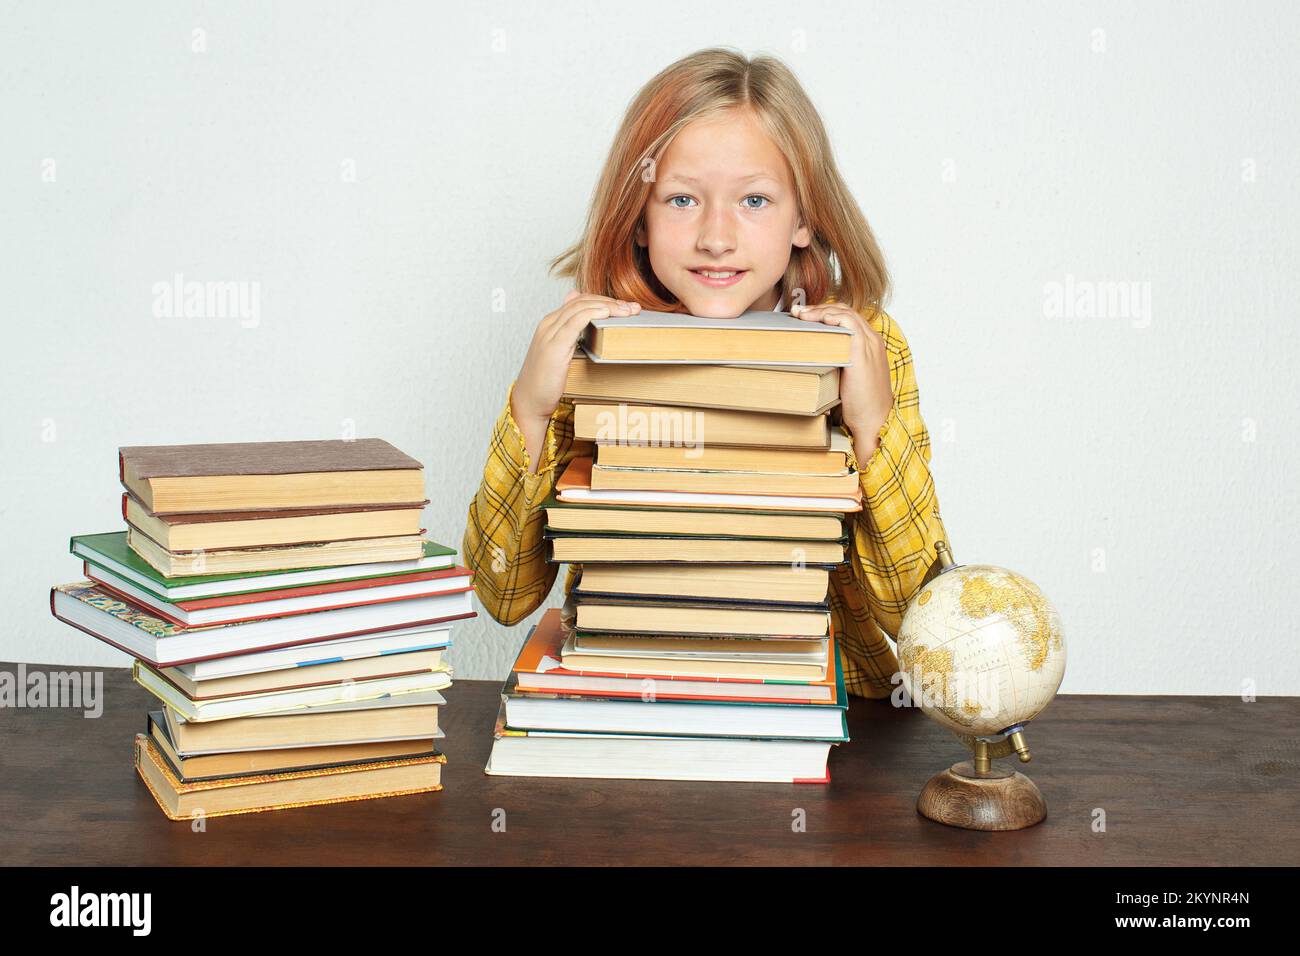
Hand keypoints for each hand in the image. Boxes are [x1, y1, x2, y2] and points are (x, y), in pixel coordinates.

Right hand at [511, 291, 640, 422]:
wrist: (529, 401)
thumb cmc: (545, 382)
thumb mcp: (560, 355)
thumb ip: (572, 339)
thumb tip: (587, 323)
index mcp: (550, 324)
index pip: (579, 301)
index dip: (604, 300)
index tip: (625, 307)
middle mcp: (549, 324)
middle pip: (583, 300)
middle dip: (610, 301)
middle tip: (633, 307)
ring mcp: (550, 333)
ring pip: (581, 307)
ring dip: (608, 306)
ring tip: (627, 311)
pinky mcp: (554, 345)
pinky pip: (575, 321)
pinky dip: (593, 313)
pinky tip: (607, 313)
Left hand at [791, 302, 892, 454]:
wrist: (874, 420)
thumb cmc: (860, 405)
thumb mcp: (846, 379)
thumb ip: (836, 365)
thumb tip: (812, 360)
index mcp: (869, 345)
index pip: (847, 318)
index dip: (826, 313)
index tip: (805, 316)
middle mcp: (872, 340)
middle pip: (845, 311)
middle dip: (819, 308)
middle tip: (797, 312)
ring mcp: (869, 344)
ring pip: (845, 313)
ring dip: (820, 310)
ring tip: (801, 314)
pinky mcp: (862, 351)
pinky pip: (848, 322)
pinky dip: (832, 316)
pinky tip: (818, 319)